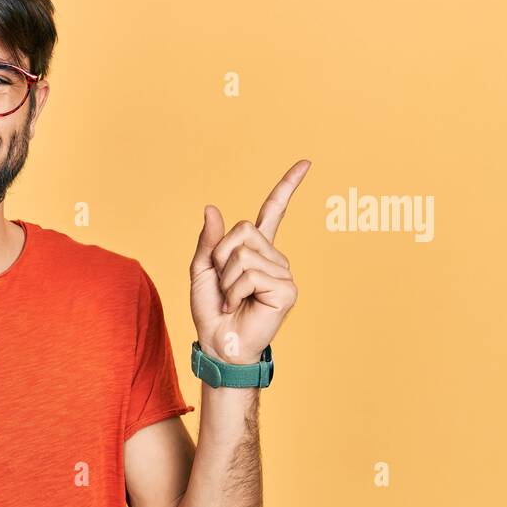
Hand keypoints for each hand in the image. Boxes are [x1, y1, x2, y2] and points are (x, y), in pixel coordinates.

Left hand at [189, 159, 308, 364]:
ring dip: (226, 279)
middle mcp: (273, 258)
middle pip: (243, 231)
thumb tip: (212, 207)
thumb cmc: (211, 311)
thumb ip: (209, 241)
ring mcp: (282, 273)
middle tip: (224, 285)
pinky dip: (235, 290)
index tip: (305, 164)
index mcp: (255, 250)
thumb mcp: (202, 270)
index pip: (273, 212)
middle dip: (221, 257)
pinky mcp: (286, 289)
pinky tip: (239, 305)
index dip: (287, 187)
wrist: (218, 343)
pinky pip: (251, 274)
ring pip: (243, 254)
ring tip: (232, 299)